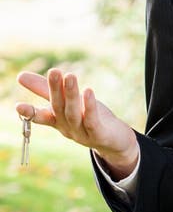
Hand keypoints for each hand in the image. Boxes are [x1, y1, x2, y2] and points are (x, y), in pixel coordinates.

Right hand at [16, 68, 139, 177]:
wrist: (115, 140)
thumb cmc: (88, 116)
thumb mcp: (67, 102)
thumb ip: (46, 90)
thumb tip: (20, 76)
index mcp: (58, 120)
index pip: (41, 116)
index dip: (30, 112)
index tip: (18, 106)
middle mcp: (67, 128)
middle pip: (58, 108)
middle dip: (54, 90)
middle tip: (54, 71)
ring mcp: (82, 133)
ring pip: (74, 114)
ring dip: (71, 95)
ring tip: (70, 76)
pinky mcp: (99, 135)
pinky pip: (92, 121)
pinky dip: (90, 107)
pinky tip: (88, 91)